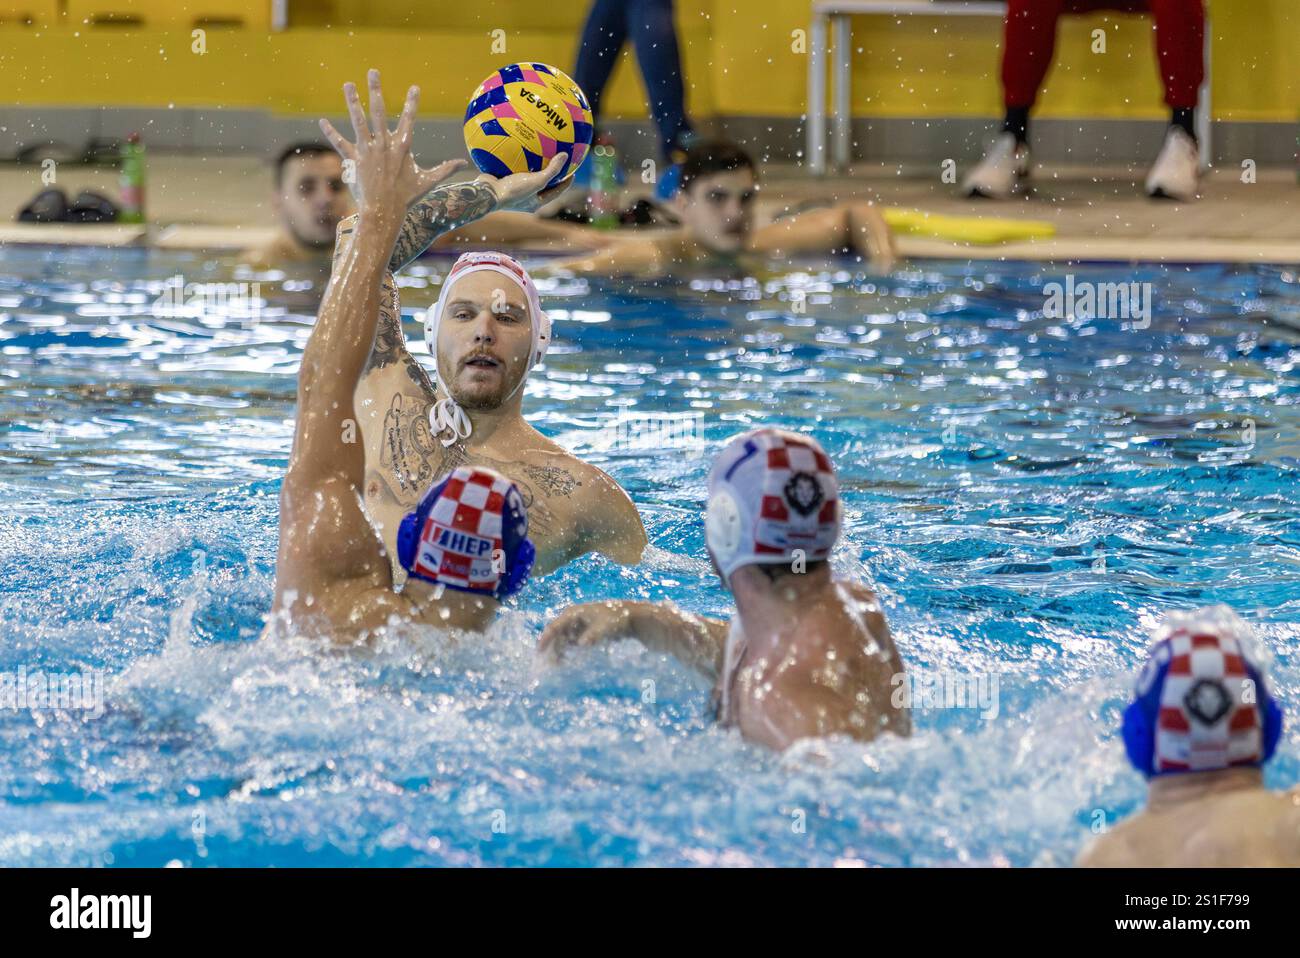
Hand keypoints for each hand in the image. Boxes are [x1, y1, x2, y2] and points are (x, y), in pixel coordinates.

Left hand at [319, 69, 465, 223]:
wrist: (384, 211)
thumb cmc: (407, 197)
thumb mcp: (428, 181)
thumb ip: (445, 169)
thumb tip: (465, 164)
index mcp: (402, 147)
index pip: (408, 120)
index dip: (412, 103)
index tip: (414, 87)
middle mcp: (383, 144)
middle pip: (378, 111)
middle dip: (376, 90)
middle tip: (373, 72)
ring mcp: (367, 151)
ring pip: (358, 120)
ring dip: (352, 101)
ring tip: (348, 84)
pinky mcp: (353, 159)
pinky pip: (340, 143)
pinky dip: (331, 132)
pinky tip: (322, 122)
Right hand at [476, 154, 567, 212]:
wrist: (487, 193)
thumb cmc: (514, 191)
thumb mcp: (537, 181)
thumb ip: (552, 170)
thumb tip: (565, 155)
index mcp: (536, 202)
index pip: (556, 192)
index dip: (566, 183)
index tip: (573, 172)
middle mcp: (526, 197)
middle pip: (542, 184)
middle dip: (550, 173)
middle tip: (557, 161)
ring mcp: (514, 189)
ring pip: (527, 175)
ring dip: (532, 165)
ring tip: (538, 151)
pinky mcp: (503, 181)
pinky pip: (512, 168)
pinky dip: (516, 159)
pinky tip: (518, 146)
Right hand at [538, 601, 634, 661]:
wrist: (628, 617)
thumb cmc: (615, 619)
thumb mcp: (603, 628)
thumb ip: (592, 636)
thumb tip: (581, 644)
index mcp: (573, 613)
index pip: (554, 627)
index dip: (545, 639)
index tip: (539, 652)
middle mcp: (572, 618)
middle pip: (556, 635)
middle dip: (551, 649)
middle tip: (549, 665)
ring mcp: (576, 625)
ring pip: (562, 640)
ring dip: (559, 652)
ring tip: (557, 666)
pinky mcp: (582, 631)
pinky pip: (570, 643)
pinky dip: (567, 651)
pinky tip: (566, 662)